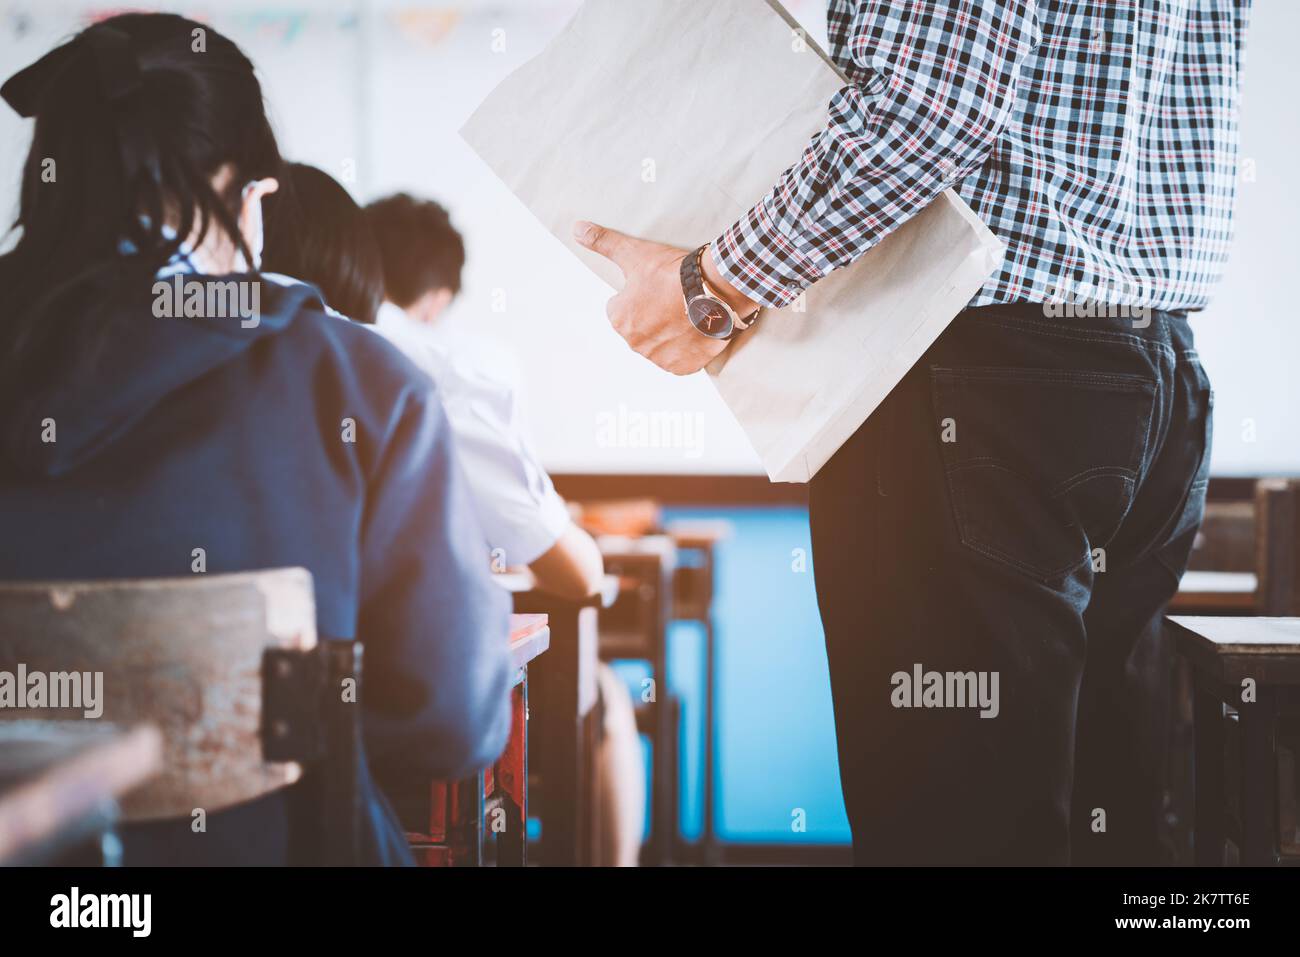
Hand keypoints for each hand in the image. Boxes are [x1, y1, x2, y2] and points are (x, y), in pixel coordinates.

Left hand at [574, 221, 729, 375]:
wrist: (712, 292)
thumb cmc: (670, 273)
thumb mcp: (634, 253)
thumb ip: (604, 243)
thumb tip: (577, 228)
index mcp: (618, 320)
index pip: (622, 307)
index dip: (639, 294)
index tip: (656, 286)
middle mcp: (634, 344)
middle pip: (642, 327)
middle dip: (654, 315)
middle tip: (672, 298)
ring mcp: (659, 358)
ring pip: (661, 344)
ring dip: (670, 332)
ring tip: (687, 312)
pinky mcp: (682, 368)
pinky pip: (680, 359)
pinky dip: (687, 348)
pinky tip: (695, 329)